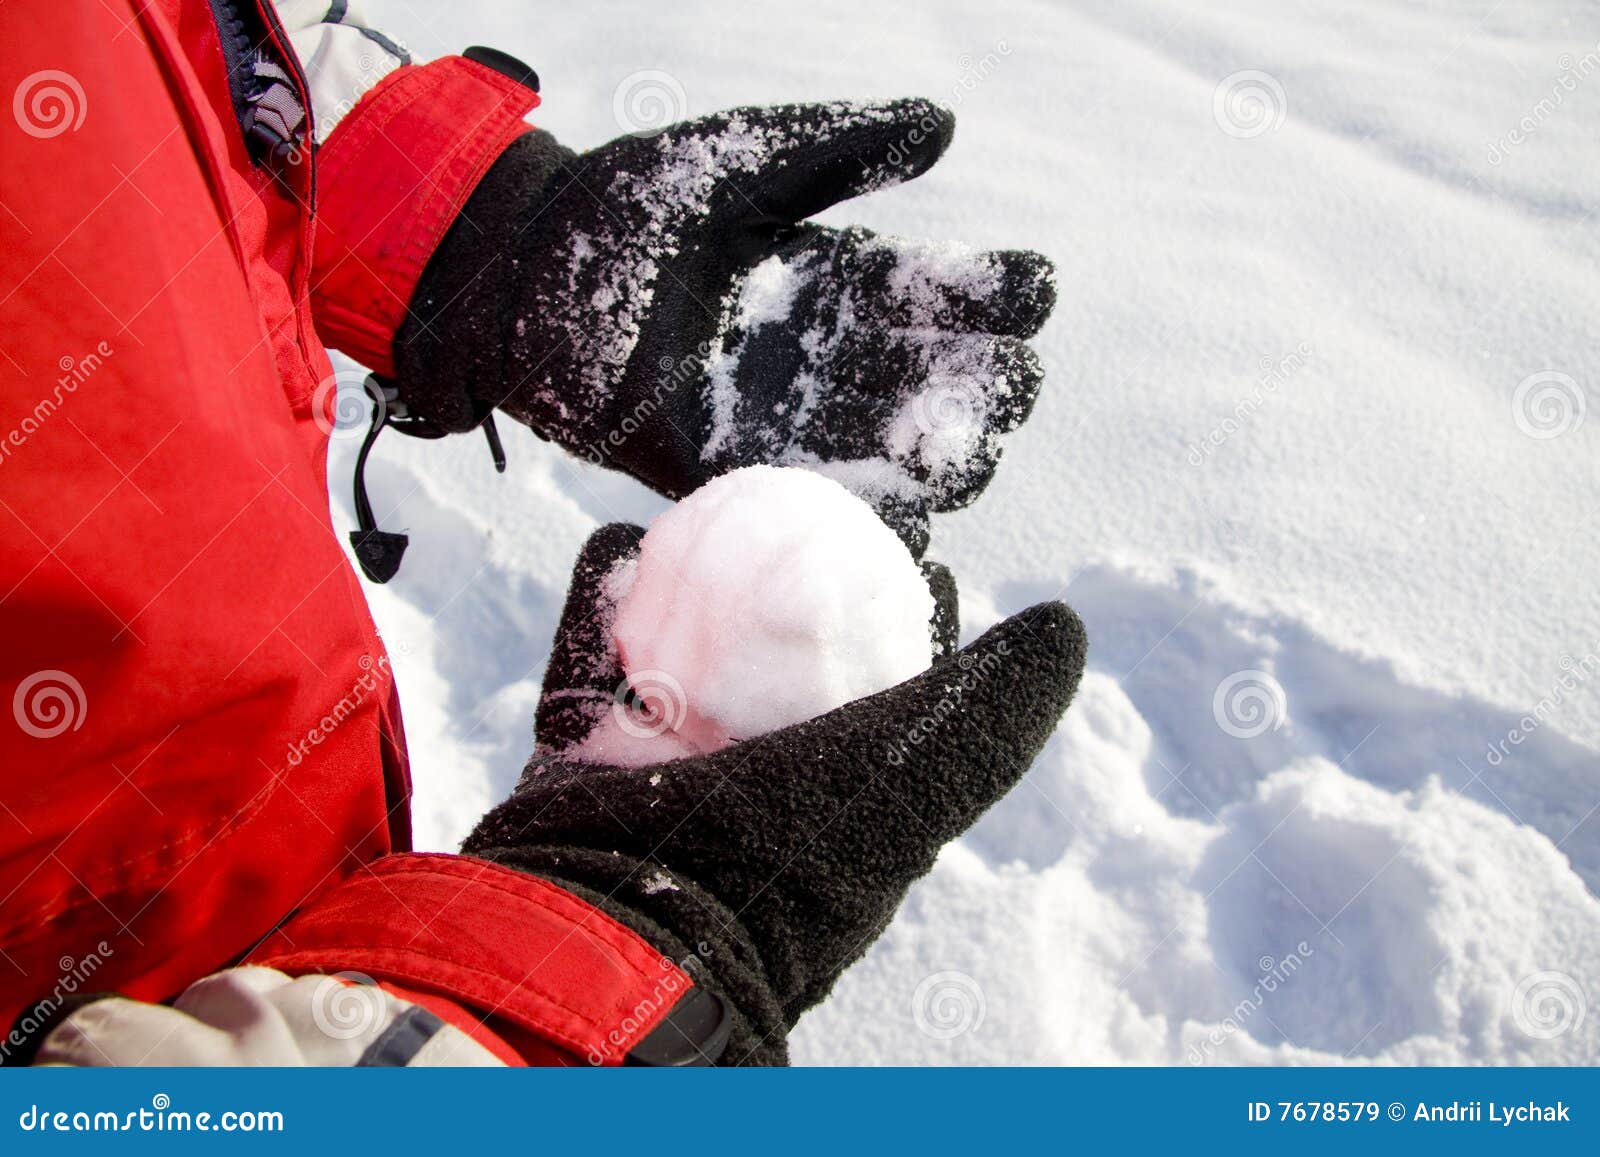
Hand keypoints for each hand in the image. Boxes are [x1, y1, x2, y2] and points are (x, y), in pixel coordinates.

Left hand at [395, 101, 1055, 553]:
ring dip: (941, 458)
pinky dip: (862, 518)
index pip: (937, 295)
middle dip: (985, 387)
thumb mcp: (744, 164)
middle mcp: (820, 355)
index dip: (991, 294)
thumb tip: (945, 125)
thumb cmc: (625, 207)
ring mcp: (780, 415)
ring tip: (972, 452)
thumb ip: (841, 148)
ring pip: (889, 452)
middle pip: (931, 383)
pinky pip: (812, 501)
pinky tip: (912, 522)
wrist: (524, 273)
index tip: (1030, 289)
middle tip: (1011, 383)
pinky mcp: (730, 468)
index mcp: (833, 280)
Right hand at [461, 523, 1085, 1063]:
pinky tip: (626, 544)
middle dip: (782, 584)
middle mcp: (755, 771)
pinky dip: (607, 599)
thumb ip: (993, 705)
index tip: (901, 544)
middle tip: (790, 507)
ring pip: (684, 644)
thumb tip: (1066, 624)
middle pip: (775, 648)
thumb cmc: (791, 855)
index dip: (896, 604)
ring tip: (708, 511)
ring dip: (691, 580)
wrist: (630, 926)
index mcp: (836, 779)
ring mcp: (665, 764)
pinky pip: (595, 656)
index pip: (879, 668)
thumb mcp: (921, 774)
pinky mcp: (585, 756)